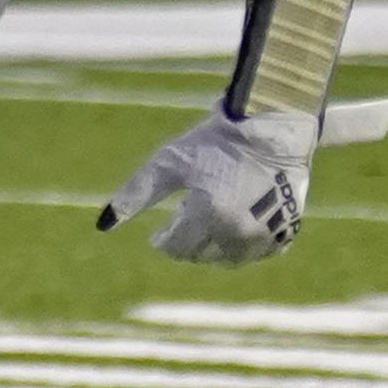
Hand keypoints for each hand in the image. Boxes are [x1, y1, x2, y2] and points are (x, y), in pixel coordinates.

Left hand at [97, 107, 316, 263]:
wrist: (274, 128)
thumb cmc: (215, 140)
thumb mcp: (169, 161)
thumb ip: (135, 194)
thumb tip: (102, 225)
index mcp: (208, 211)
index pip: (174, 246)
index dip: (164, 238)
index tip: (160, 232)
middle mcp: (237, 229)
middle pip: (199, 254)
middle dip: (188, 240)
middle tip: (188, 217)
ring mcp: (263, 235)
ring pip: (226, 259)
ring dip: (212, 246)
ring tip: (210, 220)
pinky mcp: (284, 235)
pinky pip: (254, 254)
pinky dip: (241, 245)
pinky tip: (236, 224)